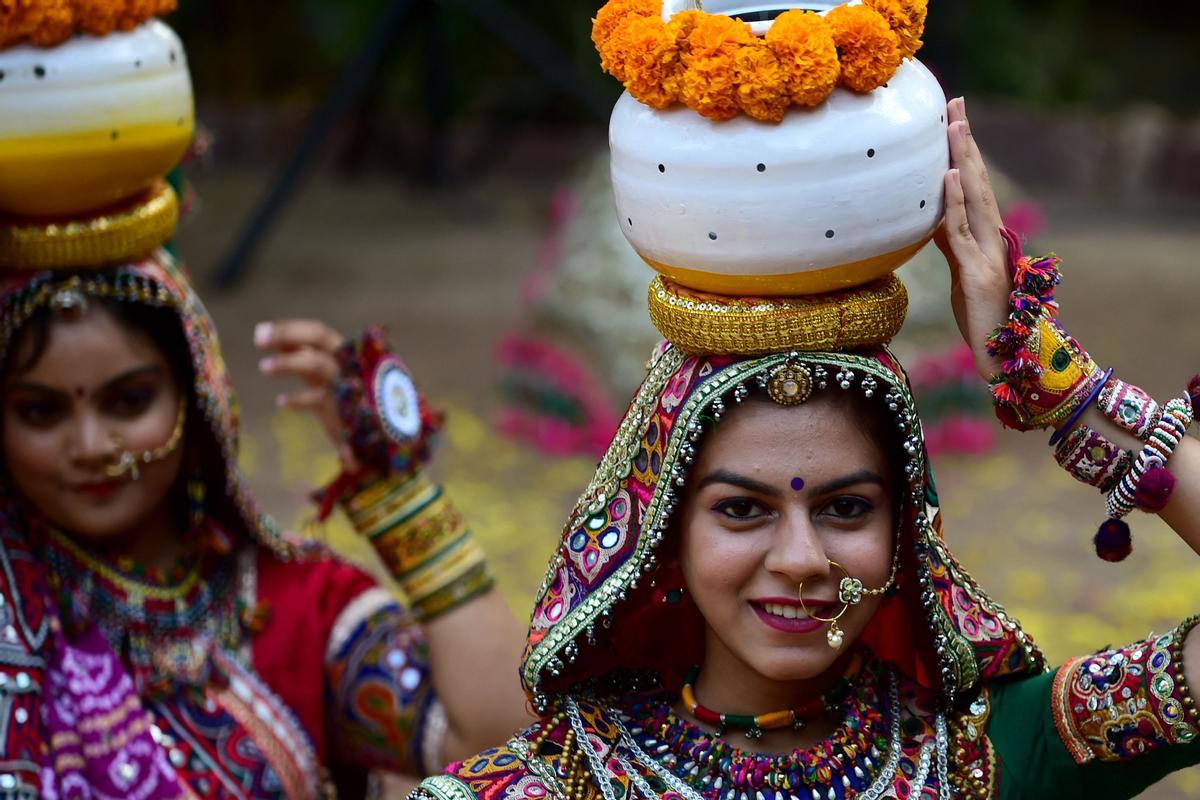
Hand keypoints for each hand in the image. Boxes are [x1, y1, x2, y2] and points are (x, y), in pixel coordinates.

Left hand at [254, 319, 359, 470]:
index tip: (261, 331)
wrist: (389, 434)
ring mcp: (350, 382)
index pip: (317, 332)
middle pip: (319, 337)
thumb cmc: (356, 402)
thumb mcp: (331, 377)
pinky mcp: (348, 407)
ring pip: (317, 363)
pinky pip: (318, 398)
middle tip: (258, 339)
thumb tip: (278, 341)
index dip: (288, 329)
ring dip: (288, 362)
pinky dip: (298, 399)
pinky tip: (281, 402)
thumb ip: (307, 359)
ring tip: (263, 367)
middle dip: (287, 333)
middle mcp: (349, 362)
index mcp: (346, 354)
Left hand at [933, 97, 1010, 380]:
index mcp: (986, 238)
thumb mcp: (962, 274)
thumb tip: (933, 220)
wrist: (1002, 361)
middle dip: (965, 140)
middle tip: (955, 102)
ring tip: (953, 124)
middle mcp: (990, 239)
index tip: (954, 117)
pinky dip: (956, 203)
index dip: (965, 150)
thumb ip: (952, 245)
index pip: (974, 185)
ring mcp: (986, 255)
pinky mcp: (976, 275)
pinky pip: (961, 233)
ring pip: (974, 197)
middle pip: (977, 180)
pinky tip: (951, 176)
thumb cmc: (983, 320)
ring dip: (963, 159)